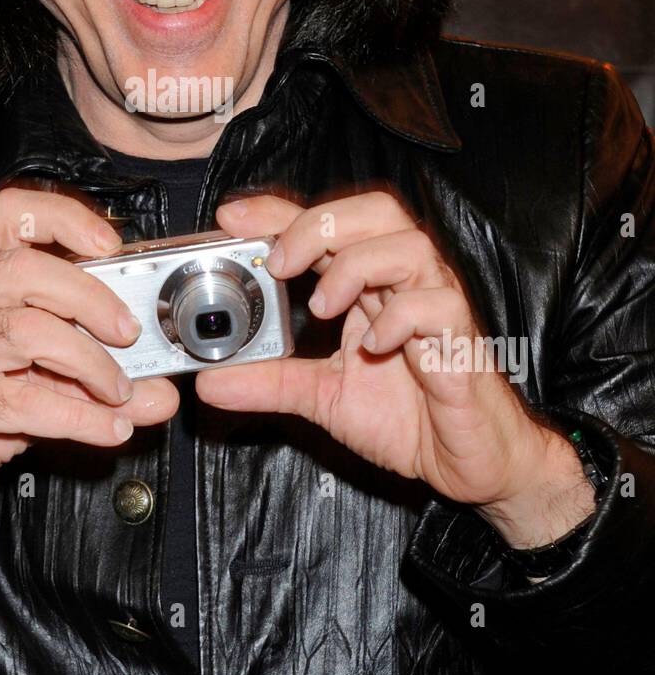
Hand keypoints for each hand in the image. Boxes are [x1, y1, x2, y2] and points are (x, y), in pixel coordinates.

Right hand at [0, 187, 178, 570]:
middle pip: (28, 269)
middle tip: (128, 330)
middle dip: (92, 296)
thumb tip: (160, 388)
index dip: (65, 218)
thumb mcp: (21, 378)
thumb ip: (84, 375)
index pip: (10, 213)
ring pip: (30, 330)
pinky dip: (79, 416)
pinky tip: (107, 429)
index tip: (109, 242)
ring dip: (91, 361)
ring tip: (120, 391)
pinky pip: (26, 399)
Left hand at [198, 192, 593, 543]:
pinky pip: (438, 305)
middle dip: (321, 224)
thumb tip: (208, 383)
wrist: (466, 463)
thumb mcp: (323, 396)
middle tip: (280, 262)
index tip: (231, 217)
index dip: (281, 211)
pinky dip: (401, 317)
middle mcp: (405, 281)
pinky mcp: (461, 338)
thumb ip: (270, 382)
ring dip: (357, 266)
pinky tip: (373, 346)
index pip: (328, 225)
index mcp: (371, 284)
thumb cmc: (410, 417)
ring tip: (322, 307)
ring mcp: (438, 304)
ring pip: (408, 244)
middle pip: (375, 211)